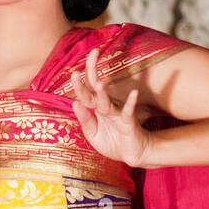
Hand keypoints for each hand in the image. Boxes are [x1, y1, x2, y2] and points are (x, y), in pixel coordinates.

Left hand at [70, 47, 153, 168]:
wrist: (133, 155)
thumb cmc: (113, 143)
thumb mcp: (93, 134)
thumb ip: (85, 119)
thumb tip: (75, 103)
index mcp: (96, 110)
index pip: (86, 93)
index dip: (79, 83)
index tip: (74, 70)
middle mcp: (106, 109)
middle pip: (96, 89)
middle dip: (92, 72)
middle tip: (93, 53)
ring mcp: (117, 115)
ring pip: (107, 102)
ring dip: (104, 94)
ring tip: (100, 83)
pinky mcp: (128, 123)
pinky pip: (129, 112)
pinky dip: (131, 103)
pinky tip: (134, 93)